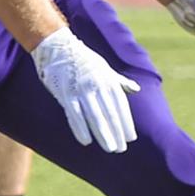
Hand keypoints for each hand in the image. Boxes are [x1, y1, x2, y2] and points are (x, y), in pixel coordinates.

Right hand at [31, 27, 141, 152]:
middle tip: (121, 149)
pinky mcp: (65, 93)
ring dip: (103, 134)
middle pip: (110, 113)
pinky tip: (86, 141)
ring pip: (95, 116)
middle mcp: (97, 86)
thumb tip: (136, 89)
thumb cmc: (84, 59)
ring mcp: (81, 90)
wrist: (58, 46)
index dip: (126, 122)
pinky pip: (74, 114)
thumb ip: (119, 81)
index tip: (131, 138)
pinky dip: (80, 128)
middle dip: (117, 132)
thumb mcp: (105, 68)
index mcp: (108, 80)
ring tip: (110, 148)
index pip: (120, 106)